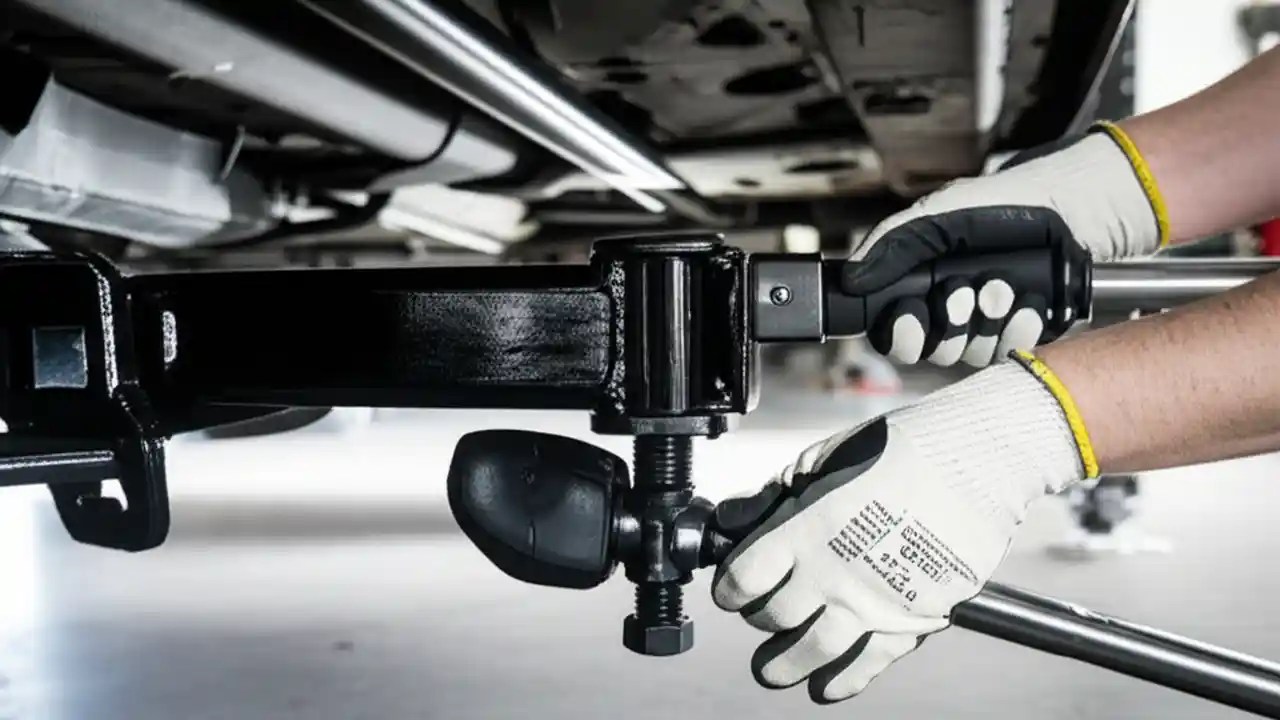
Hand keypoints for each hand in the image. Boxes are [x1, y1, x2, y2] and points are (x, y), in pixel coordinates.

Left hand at [711, 362, 1086, 702]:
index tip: (730, 591)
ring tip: (770, 672)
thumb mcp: (822, 458)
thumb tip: (732, 517)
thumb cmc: (899, 449)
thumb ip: (773, 494)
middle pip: (775, 617)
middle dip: (759, 621)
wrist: (976, 463)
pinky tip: (827, 688)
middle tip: (759, 618)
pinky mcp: (915, 618)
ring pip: (814, 651)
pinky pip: (872, 662)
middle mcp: (834, 572)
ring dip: (786, 666)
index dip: (730, 589)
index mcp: (805, 529)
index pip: (746, 578)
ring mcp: (875, 601)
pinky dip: (846, 680)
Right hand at [850, 124, 1166, 366]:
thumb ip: (889, 246)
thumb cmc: (1000, 205)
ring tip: (1003, 285)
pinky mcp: (1022, 332)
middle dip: (951, 322)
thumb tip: (850, 279)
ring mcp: (986, 325)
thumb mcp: (935, 216)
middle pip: (932, 351)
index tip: (912, 317)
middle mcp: (950, 312)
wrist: (1067, 209)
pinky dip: (1020, 327)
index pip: (893, 335)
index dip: (900, 335)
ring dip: (988, 321)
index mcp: (919, 286)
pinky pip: (1012, 351)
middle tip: (966, 290)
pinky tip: (1027, 300)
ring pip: (972, 354)